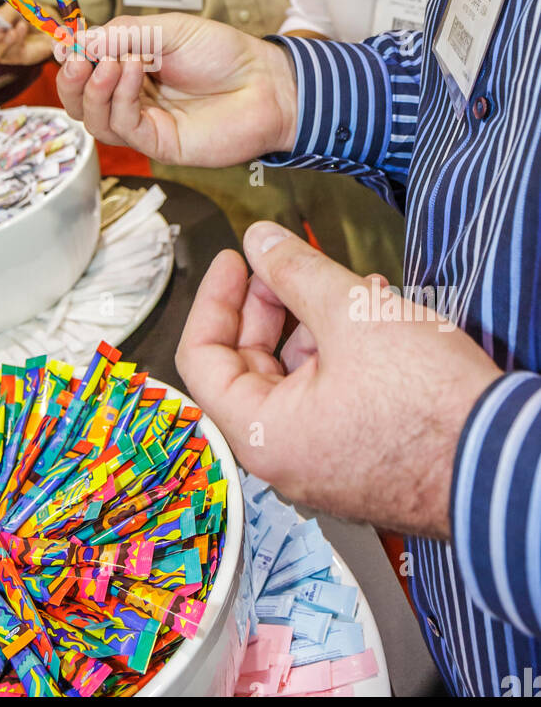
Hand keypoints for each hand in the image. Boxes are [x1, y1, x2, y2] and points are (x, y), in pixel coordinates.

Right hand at [0, 11, 52, 65]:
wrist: (51, 23)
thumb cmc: (30, 12)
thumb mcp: (19, 5)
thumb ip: (6, 11)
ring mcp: (2, 50)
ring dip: (3, 42)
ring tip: (13, 31)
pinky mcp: (16, 57)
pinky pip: (10, 54)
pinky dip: (16, 41)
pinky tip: (21, 30)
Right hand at [55, 13, 297, 164]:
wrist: (265, 81)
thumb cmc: (223, 54)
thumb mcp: (169, 29)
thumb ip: (125, 34)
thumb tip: (80, 41)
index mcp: (130, 71)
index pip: (84, 71)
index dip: (70, 58)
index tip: (66, 41)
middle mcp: (131, 100)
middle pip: (79, 102)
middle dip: (70, 80)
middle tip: (75, 59)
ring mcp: (144, 125)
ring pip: (94, 119)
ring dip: (95, 87)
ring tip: (114, 61)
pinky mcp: (159, 144)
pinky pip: (124, 127)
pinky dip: (120, 97)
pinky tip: (132, 71)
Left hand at [175, 222, 501, 538]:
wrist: (505, 464)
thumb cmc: (432, 408)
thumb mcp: (352, 313)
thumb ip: (295, 271)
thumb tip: (261, 242)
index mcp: (264, 435)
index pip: (201, 358)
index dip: (214, 298)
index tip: (234, 262)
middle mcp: (286, 459)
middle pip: (248, 366)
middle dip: (270, 306)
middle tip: (287, 265)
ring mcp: (324, 464)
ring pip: (295, 379)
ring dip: (313, 324)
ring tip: (349, 286)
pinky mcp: (361, 460)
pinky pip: (330, 399)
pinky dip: (341, 355)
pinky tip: (374, 318)